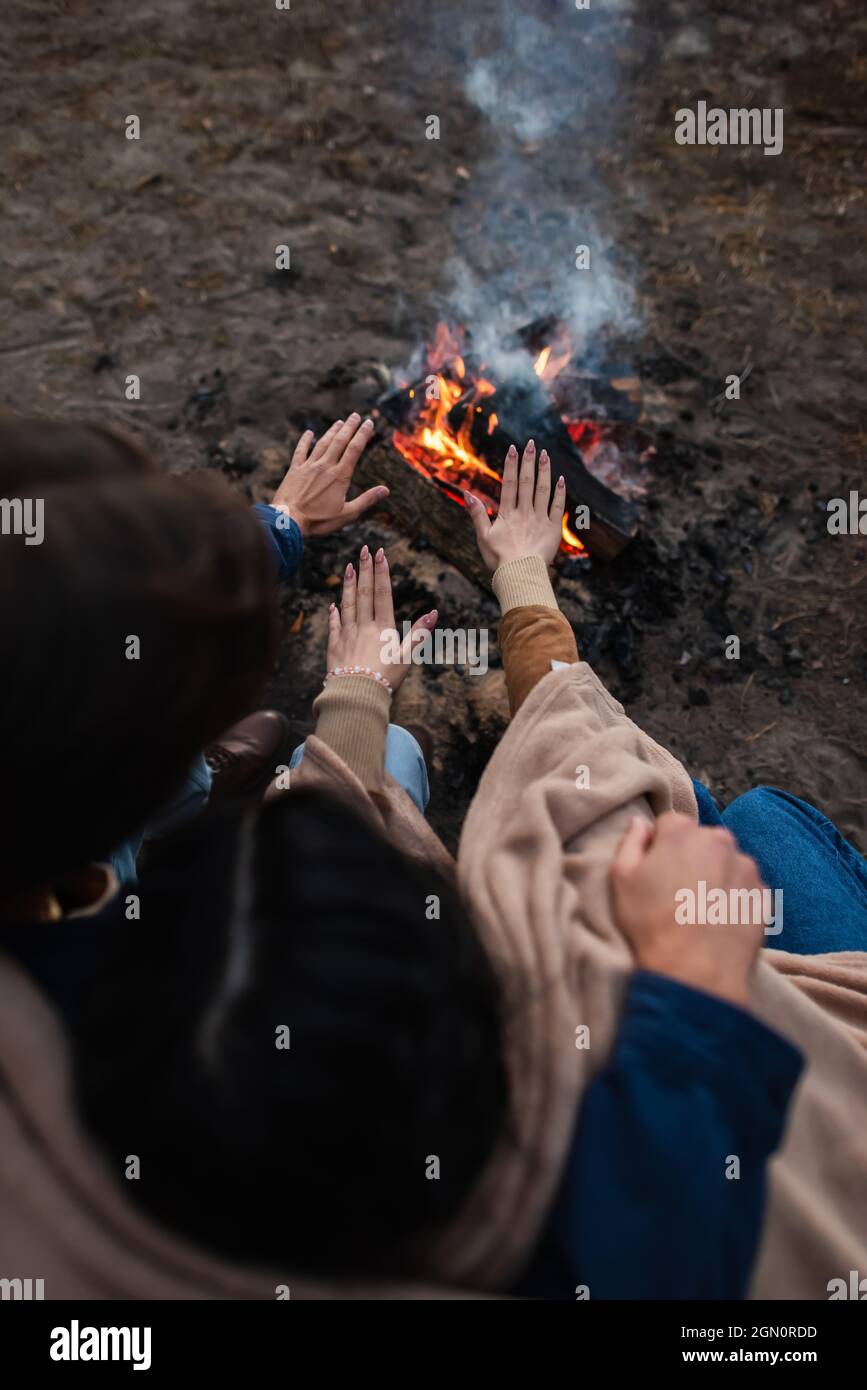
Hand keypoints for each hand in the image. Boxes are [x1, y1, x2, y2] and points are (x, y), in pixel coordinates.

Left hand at [271, 415, 387, 536]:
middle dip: (349, 427)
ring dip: (332, 431)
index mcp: (340, 476)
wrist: (288, 521)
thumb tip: (385, 490)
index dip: (363, 434)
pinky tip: (309, 433)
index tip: (369, 423)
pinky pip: (300, 451)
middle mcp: (325, 467)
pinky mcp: (295, 470)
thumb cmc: (319, 521)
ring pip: (322, 443)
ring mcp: (309, 466)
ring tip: (339, 422)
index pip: (354, 449)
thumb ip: (366, 500)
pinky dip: (305, 441)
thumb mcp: (347, 514)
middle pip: (340, 441)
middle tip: (356, 415)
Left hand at [326, 544, 437, 695]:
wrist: (357, 696)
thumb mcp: (407, 657)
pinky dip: (334, 614)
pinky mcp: (334, 647)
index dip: (381, 572)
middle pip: (363, 593)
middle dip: (364, 569)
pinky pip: (334, 626)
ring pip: (347, 604)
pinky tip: (333, 605)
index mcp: (383, 628)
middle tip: (364, 550)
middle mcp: (363, 627)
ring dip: (348, 584)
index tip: (380, 554)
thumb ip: (418, 633)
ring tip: (348, 567)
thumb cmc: (386, 679)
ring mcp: (346, 635)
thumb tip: (433, 613)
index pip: (382, 594)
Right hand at [464, 439, 565, 572]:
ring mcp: (540, 519)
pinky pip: (557, 506)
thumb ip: (476, 513)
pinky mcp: (553, 528)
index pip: (508, 483)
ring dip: (544, 471)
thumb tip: (466, 493)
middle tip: (532, 444)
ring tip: (545, 455)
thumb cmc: (499, 559)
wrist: (520, 575)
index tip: (513, 448)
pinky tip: (561, 479)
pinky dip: (560, 492)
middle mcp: (524, 512)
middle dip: (529, 461)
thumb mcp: (483, 536)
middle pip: (526, 482)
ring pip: (543, 490)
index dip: (511, 465)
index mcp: (507, 513)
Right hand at [610, 812, 766, 1008]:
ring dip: (715, 877)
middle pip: (701, 841)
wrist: (695, 972)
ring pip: (726, 863)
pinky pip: (745, 887)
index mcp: (682, 831)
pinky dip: (734, 898)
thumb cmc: (652, 924)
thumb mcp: (622, 878)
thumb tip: (640, 823)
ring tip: (700, 911)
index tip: (656, 873)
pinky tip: (718, 921)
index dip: (660, 848)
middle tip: (677, 894)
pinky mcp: (763, 894)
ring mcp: (745, 867)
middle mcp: (719, 841)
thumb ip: (631, 841)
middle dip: (691, 858)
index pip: (669, 824)